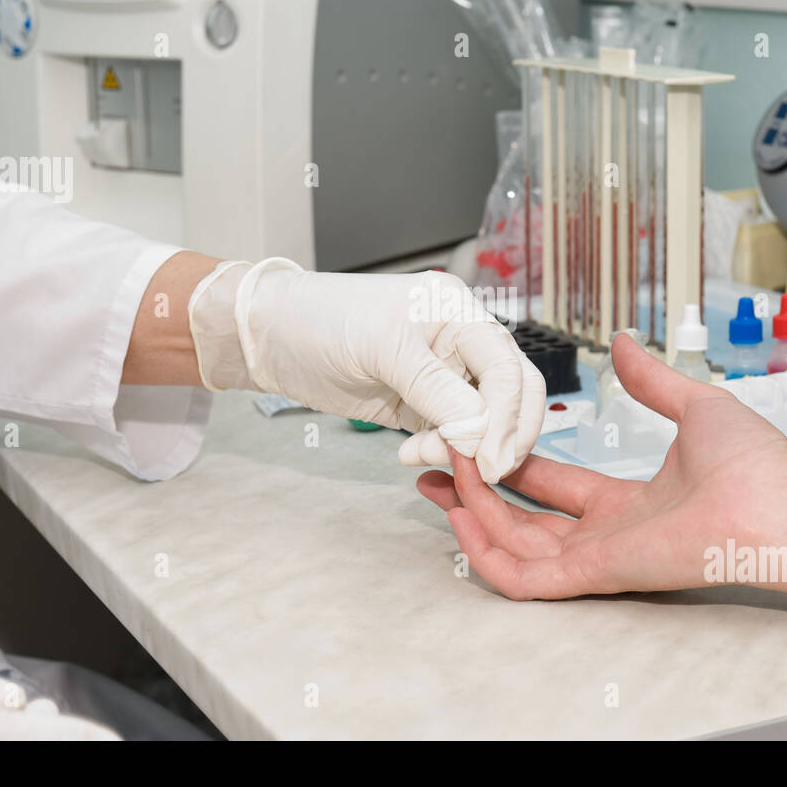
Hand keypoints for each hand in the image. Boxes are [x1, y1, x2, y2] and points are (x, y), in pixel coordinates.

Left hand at [191, 260, 543, 482]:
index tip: (492, 459)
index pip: (509, 368)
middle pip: (512, 396)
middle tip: (482, 473)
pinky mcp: (421, 407)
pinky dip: (442, 453)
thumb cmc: (324, 321)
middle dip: (502, 437)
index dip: (508, 416)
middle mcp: (461, 344)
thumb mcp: (384, 349)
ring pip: (485, 422)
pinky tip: (410, 454)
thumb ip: (438, 393)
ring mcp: (443, 378)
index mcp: (461, 314)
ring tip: (421, 455)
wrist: (274, 337)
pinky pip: (452, 437)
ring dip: (466, 449)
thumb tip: (482, 438)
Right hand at [419, 333, 786, 621]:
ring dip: (471, 517)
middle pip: (521, 521)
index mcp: (626, 503)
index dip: (507, 467)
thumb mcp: (693, 406)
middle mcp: (607, 533)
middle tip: (433, 469)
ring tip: (437, 481)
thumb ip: (652, 380)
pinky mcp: (596, 573)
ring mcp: (599, 557)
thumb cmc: (755, 466)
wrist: (779, 502)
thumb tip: (626, 344)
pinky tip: (460, 520)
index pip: (551, 487)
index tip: (475, 443)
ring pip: (514, 547)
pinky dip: (487, 554)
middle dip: (472, 497)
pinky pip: (526, 577)